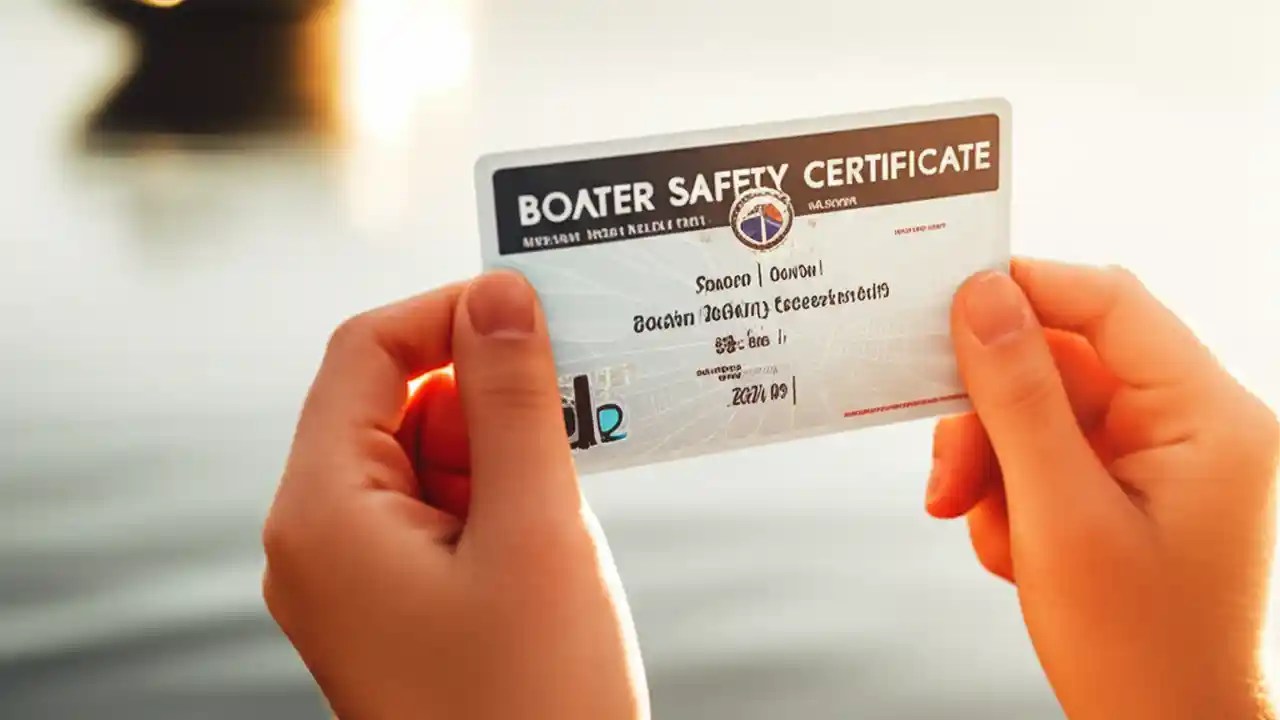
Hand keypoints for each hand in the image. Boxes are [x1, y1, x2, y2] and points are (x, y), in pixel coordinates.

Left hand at [262, 272, 648, 719]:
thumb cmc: (533, 700)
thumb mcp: (535, 532)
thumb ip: (515, 401)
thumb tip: (499, 293)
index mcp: (323, 514)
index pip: (365, 355)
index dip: (447, 311)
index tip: (535, 306)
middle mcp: (322, 539)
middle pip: (396, 402)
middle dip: (488, 386)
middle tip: (579, 393)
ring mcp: (359, 577)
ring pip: (428, 456)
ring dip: (504, 444)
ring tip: (575, 483)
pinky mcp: (400, 602)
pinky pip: (443, 510)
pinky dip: (502, 493)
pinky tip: (558, 516)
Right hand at [927, 259, 1277, 718]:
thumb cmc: (1137, 651)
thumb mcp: (1059, 515)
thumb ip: (1017, 398)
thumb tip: (982, 297)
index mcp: (1209, 417)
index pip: (1110, 304)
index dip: (1025, 291)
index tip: (946, 305)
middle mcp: (1195, 426)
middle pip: (1064, 365)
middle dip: (991, 417)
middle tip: (949, 474)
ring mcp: (1164, 461)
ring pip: (1045, 413)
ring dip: (994, 465)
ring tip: (977, 526)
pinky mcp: (1133, 491)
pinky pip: (1051, 457)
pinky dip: (1013, 495)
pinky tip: (1013, 550)